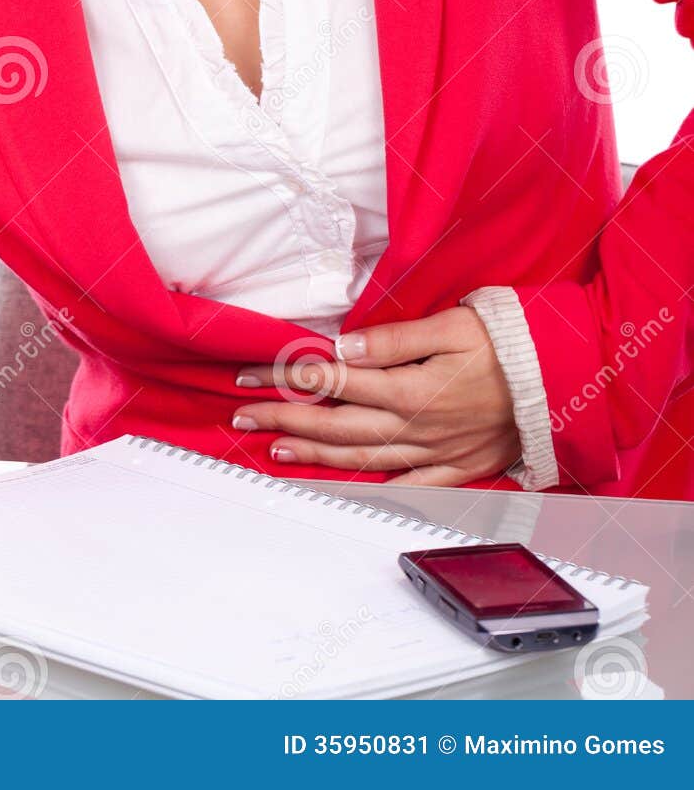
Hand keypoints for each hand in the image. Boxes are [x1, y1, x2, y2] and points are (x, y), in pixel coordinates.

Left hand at [232, 306, 521, 484]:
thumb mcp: (451, 325)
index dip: (284, 379)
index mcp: (411, 389)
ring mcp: (436, 452)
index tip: (247, 376)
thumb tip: (341, 346)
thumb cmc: (511, 343)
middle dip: (283, 420)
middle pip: (335, 426)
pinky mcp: (458, 467)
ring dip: (313, 455)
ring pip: (362, 458)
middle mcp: (417, 427)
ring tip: (275, 449)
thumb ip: (393, 339)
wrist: (568, 381)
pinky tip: (345, 485)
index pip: (330, 382)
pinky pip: (408, 484)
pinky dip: (372, 486)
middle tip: (242, 415)